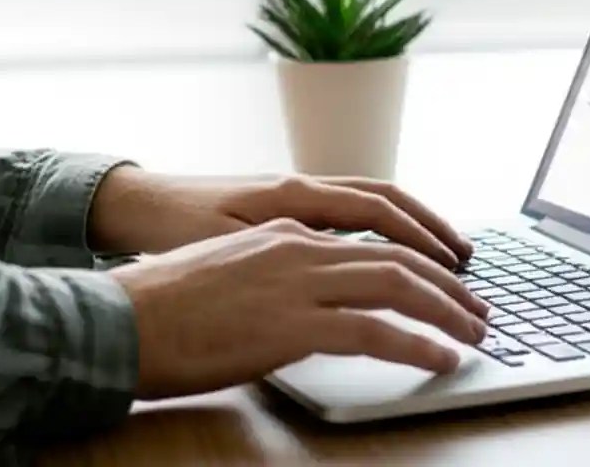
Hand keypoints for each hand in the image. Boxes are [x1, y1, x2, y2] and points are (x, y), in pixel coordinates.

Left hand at [90, 167, 471, 267]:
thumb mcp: (225, 246)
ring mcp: (299, 193)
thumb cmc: (171, 231)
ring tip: (448, 254)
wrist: (134, 206)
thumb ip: (283, 250)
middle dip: (433, 229)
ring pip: (375, 202)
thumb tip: (339, 261)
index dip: (419, 237)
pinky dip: (388, 228)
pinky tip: (397, 252)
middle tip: (467, 261)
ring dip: (415, 226)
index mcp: (294, 194)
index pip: (377, 210)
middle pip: (389, 200)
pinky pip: (354, 211)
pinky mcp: (290, 207)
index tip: (450, 266)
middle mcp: (304, 187)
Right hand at [110, 219, 489, 398]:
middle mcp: (299, 245)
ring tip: (474, 333)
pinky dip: (416, 345)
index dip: (418, 255)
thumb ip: (278, 273)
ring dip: (445, 310)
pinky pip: (374, 332)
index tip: (447, 277)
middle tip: (477, 308)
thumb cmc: (161, 305)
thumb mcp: (230, 269)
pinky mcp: (291, 324)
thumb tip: (310, 297)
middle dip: (446, 283)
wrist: (112, 319)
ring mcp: (296, 281)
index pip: (373, 233)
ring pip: (396, 285)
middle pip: (397, 255)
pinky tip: (441, 360)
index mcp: (285, 228)